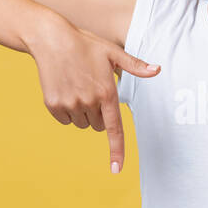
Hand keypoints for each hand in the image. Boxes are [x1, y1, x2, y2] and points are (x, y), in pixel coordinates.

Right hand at [26, 16, 160, 172]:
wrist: (51, 38)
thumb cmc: (85, 44)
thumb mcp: (112, 52)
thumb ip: (135, 66)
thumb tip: (157, 70)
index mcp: (107, 92)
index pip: (114, 129)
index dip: (116, 151)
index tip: (116, 169)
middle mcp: (89, 101)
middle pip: (98, 126)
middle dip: (98, 114)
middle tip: (91, 90)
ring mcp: (70, 104)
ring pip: (82, 123)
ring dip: (82, 112)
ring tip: (77, 86)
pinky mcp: (54, 105)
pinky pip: (65, 120)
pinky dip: (66, 111)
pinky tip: (65, 89)